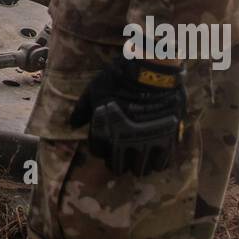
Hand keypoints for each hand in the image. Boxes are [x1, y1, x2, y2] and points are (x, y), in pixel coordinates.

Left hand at [68, 57, 186, 175]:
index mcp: (105, 132)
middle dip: (118, 162)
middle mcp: (125, 142)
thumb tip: (72, 125)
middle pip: (119, 167)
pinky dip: (157, 162)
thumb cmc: (118, 78)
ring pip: (141, 169)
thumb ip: (82, 110)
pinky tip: (154, 156)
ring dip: (138, 165)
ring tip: (139, 158)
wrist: (150, 69)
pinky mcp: (167, 139)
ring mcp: (147, 142)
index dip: (101, 148)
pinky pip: (162, 162)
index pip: (98, 152)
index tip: (105, 143)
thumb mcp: (94, 91)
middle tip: (121, 154)